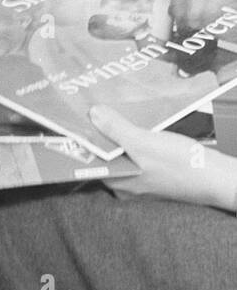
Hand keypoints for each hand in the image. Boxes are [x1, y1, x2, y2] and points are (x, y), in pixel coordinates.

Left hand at [89, 105, 236, 211]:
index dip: (78, 140)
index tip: (71, 119)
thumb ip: (116, 130)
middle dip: (96, 132)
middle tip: (88, 108)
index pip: (87, 161)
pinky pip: (134, 150)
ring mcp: (140, 176)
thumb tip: (92, 114)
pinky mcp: (153, 169)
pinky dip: (131, 135)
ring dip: (114, 131)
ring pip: (119, 151)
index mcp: (116, 181)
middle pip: (103, 154)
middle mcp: (125, 182)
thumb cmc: (181, 164)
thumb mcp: (143, 143)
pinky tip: (131, 120)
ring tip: (105, 109)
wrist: (218, 177)